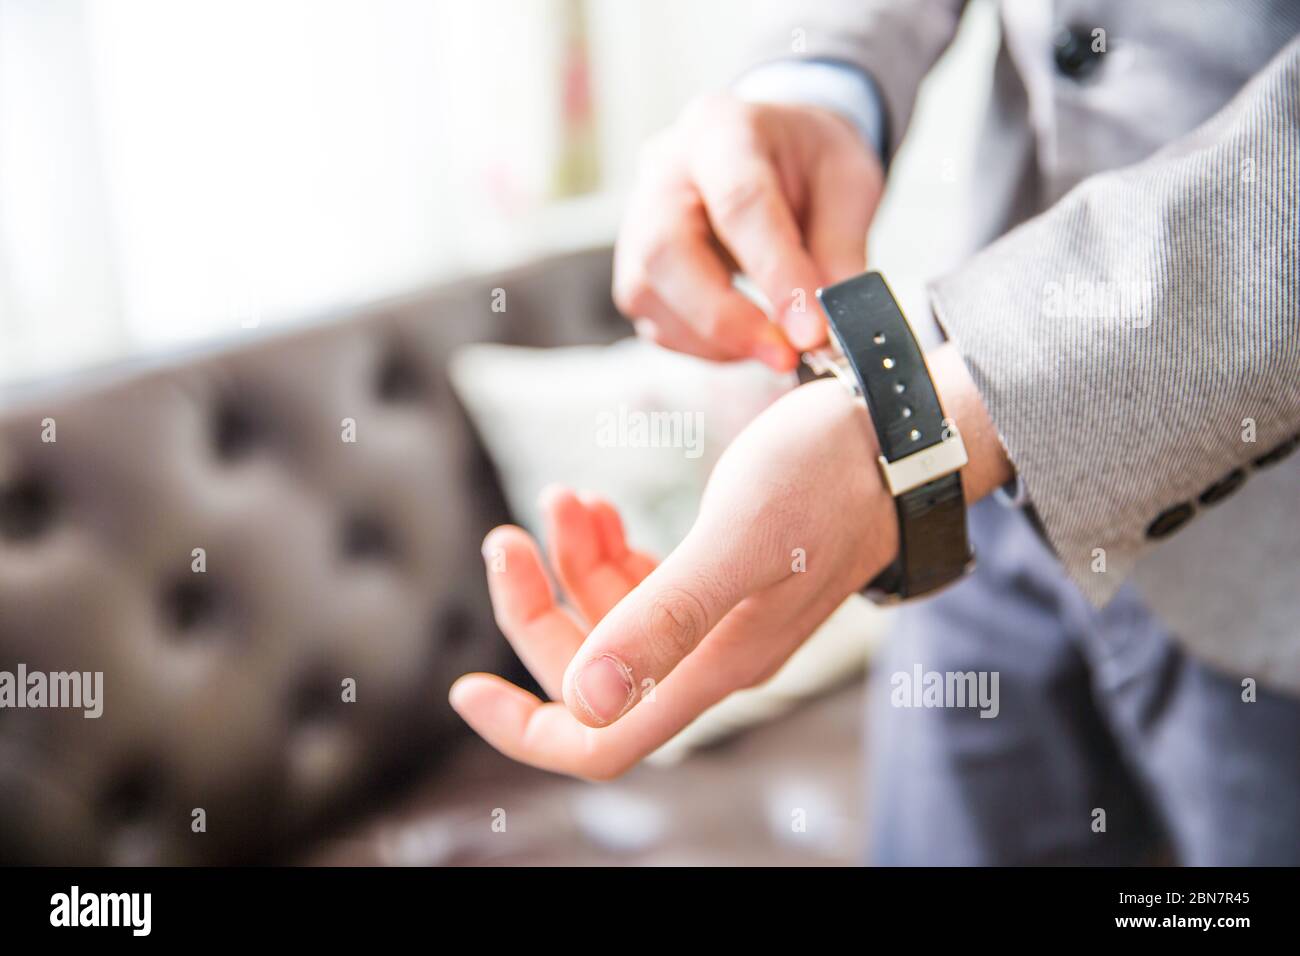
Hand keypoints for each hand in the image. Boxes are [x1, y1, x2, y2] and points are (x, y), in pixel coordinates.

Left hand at [450, 379, 893, 779]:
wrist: (899, 436)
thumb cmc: (826, 476)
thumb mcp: (739, 540)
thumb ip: (665, 620)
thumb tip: (585, 701)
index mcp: (714, 666)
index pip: (601, 742)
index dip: (527, 729)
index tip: (463, 689)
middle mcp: (713, 657)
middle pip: (591, 671)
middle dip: (537, 607)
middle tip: (507, 538)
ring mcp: (720, 619)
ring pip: (614, 620)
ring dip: (570, 566)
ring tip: (566, 499)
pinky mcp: (725, 578)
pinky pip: (646, 585)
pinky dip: (608, 549)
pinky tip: (597, 506)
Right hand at [612, 94, 884, 372]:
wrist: (776, 148)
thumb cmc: (809, 161)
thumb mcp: (848, 184)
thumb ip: (841, 251)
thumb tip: (834, 325)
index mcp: (723, 127)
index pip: (739, 203)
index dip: (775, 273)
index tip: (811, 331)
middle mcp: (664, 168)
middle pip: (665, 249)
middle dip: (725, 317)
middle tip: (784, 354)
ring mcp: (638, 215)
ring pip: (646, 291)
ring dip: (713, 338)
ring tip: (774, 347)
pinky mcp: (636, 264)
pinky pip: (652, 319)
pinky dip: (702, 345)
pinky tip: (746, 340)